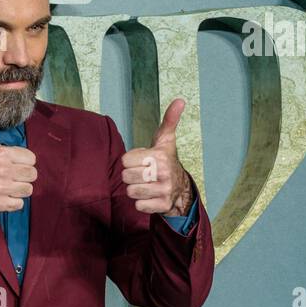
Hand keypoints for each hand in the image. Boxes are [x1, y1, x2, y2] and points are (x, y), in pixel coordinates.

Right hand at [0, 95, 36, 225]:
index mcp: (1, 153)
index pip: (31, 158)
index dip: (24, 161)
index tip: (13, 163)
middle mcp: (1, 170)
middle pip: (32, 175)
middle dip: (24, 176)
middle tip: (12, 176)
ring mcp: (0, 188)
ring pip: (28, 190)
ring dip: (20, 190)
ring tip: (8, 186)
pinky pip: (19, 204)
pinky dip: (14, 202)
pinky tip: (4, 196)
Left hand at [121, 97, 192, 216]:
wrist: (181, 188)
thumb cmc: (166, 160)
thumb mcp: (166, 140)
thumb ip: (169, 120)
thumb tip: (180, 100)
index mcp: (160, 156)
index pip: (125, 161)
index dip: (130, 162)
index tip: (142, 162)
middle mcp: (163, 173)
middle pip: (126, 177)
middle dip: (131, 176)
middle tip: (142, 175)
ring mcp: (164, 190)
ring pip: (131, 192)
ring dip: (135, 190)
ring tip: (146, 185)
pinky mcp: (163, 205)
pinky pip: (139, 206)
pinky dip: (141, 203)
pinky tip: (149, 197)